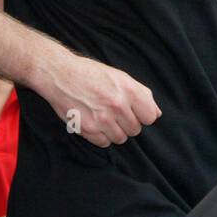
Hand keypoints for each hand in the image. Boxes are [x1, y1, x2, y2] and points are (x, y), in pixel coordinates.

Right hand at [36, 49, 160, 147]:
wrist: (59, 74)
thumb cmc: (92, 74)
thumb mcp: (122, 77)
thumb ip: (142, 95)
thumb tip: (157, 114)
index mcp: (130, 91)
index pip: (150, 117)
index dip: (142, 115)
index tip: (133, 111)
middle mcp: (117, 106)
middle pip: (135, 130)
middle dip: (127, 123)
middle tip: (114, 112)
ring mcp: (102, 118)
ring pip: (120, 138)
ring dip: (114, 131)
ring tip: (103, 117)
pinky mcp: (87, 128)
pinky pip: (103, 143)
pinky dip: (100, 136)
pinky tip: (94, 122)